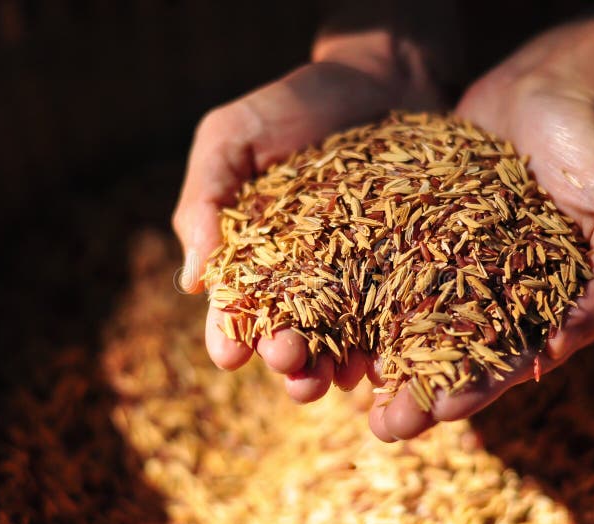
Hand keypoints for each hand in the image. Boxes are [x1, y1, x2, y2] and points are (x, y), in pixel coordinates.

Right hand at [173, 31, 442, 401]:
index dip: (230, 331)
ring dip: (331, 363)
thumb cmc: (295, 100)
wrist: (380, 75)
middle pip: (290, 328)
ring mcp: (355, 273)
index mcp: (254, 250)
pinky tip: (383, 360)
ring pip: (341, 334)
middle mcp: (303, 273)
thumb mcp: (232, 134)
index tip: (230, 354)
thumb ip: (205, 197)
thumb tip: (191, 278)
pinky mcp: (402, 265)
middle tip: (288, 365)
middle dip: (285, 355)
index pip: (237, 302)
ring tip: (331, 379)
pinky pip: (394, 312)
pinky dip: (387, 340)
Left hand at [368, 15, 593, 440]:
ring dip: (374, 352)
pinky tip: (323, 312)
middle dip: (414, 390)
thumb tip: (562, 348)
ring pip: (400, 316)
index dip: (472, 390)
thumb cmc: (593, 152)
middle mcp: (482, 293)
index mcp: (534, 306)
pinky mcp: (409, 228)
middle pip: (444, 352)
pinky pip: (377, 262)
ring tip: (349, 383)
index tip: (436, 414)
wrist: (546, 89)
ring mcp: (441, 262)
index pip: (503, 361)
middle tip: (381, 425)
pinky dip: (352, 289)